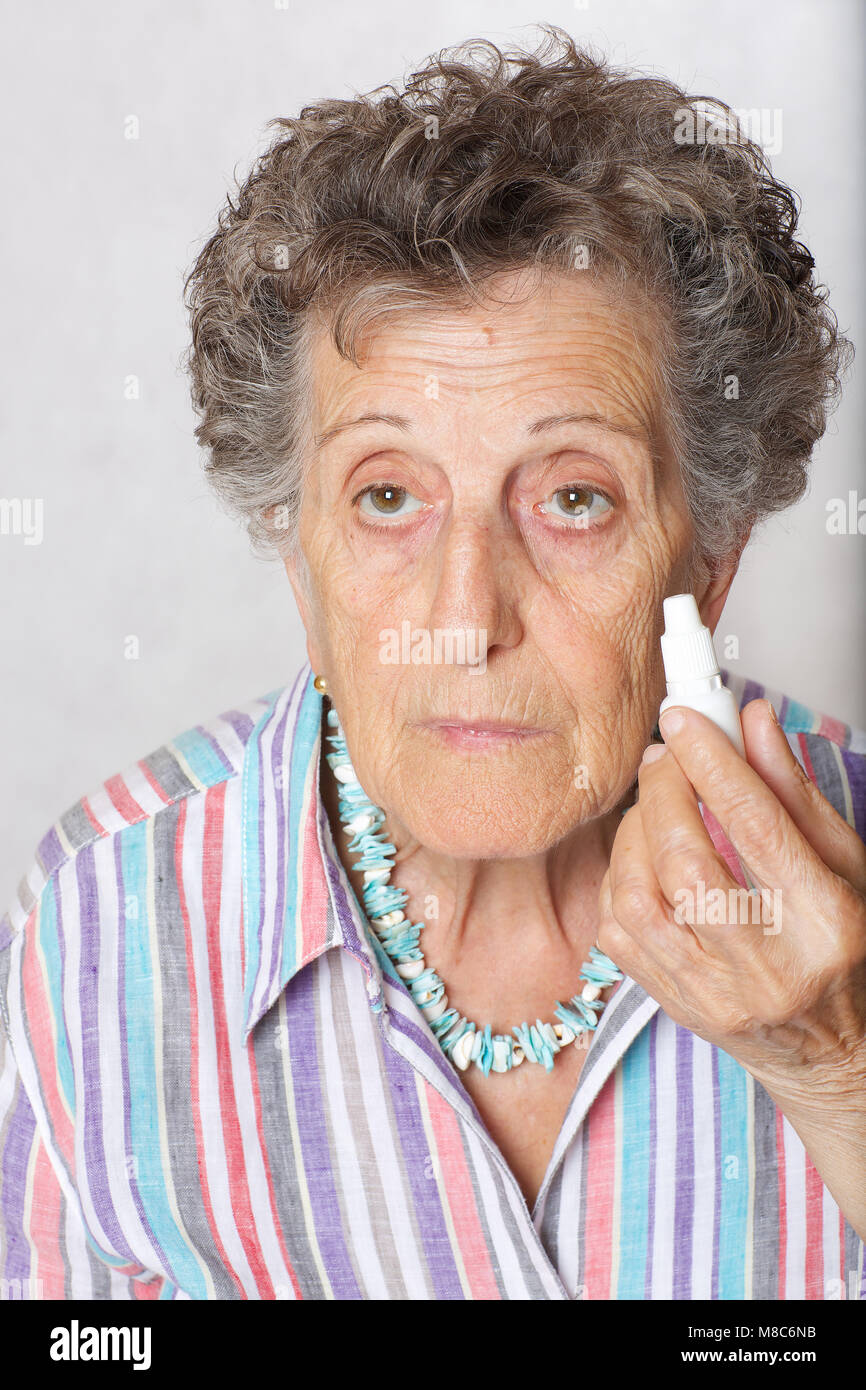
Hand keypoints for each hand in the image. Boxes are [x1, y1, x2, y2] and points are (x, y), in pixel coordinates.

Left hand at [597, 699, 865, 1109]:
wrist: (834, 1051)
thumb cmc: (845, 950)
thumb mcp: (843, 865)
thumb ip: (794, 792)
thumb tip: (752, 723)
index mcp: (826, 925)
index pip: (757, 826)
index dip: (713, 762)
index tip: (686, 720)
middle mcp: (768, 968)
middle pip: (686, 861)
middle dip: (664, 792)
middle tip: (667, 759)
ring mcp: (715, 995)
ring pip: (639, 896)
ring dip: (633, 833)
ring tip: (655, 806)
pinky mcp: (675, 1006)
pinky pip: (618, 930)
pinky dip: (618, 878)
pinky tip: (642, 858)